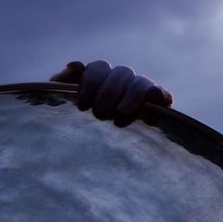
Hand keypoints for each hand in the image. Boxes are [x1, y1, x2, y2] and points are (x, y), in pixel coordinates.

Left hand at [51, 60, 173, 125]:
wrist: (90, 155)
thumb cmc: (71, 124)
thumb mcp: (62, 104)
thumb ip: (61, 83)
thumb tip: (73, 66)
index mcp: (99, 77)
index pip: (99, 68)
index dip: (91, 82)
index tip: (82, 104)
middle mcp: (121, 82)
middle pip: (121, 72)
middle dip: (109, 91)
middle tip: (100, 113)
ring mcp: (139, 93)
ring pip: (140, 82)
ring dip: (132, 94)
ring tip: (121, 112)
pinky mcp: (155, 107)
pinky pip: (161, 95)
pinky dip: (161, 94)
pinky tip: (158, 98)